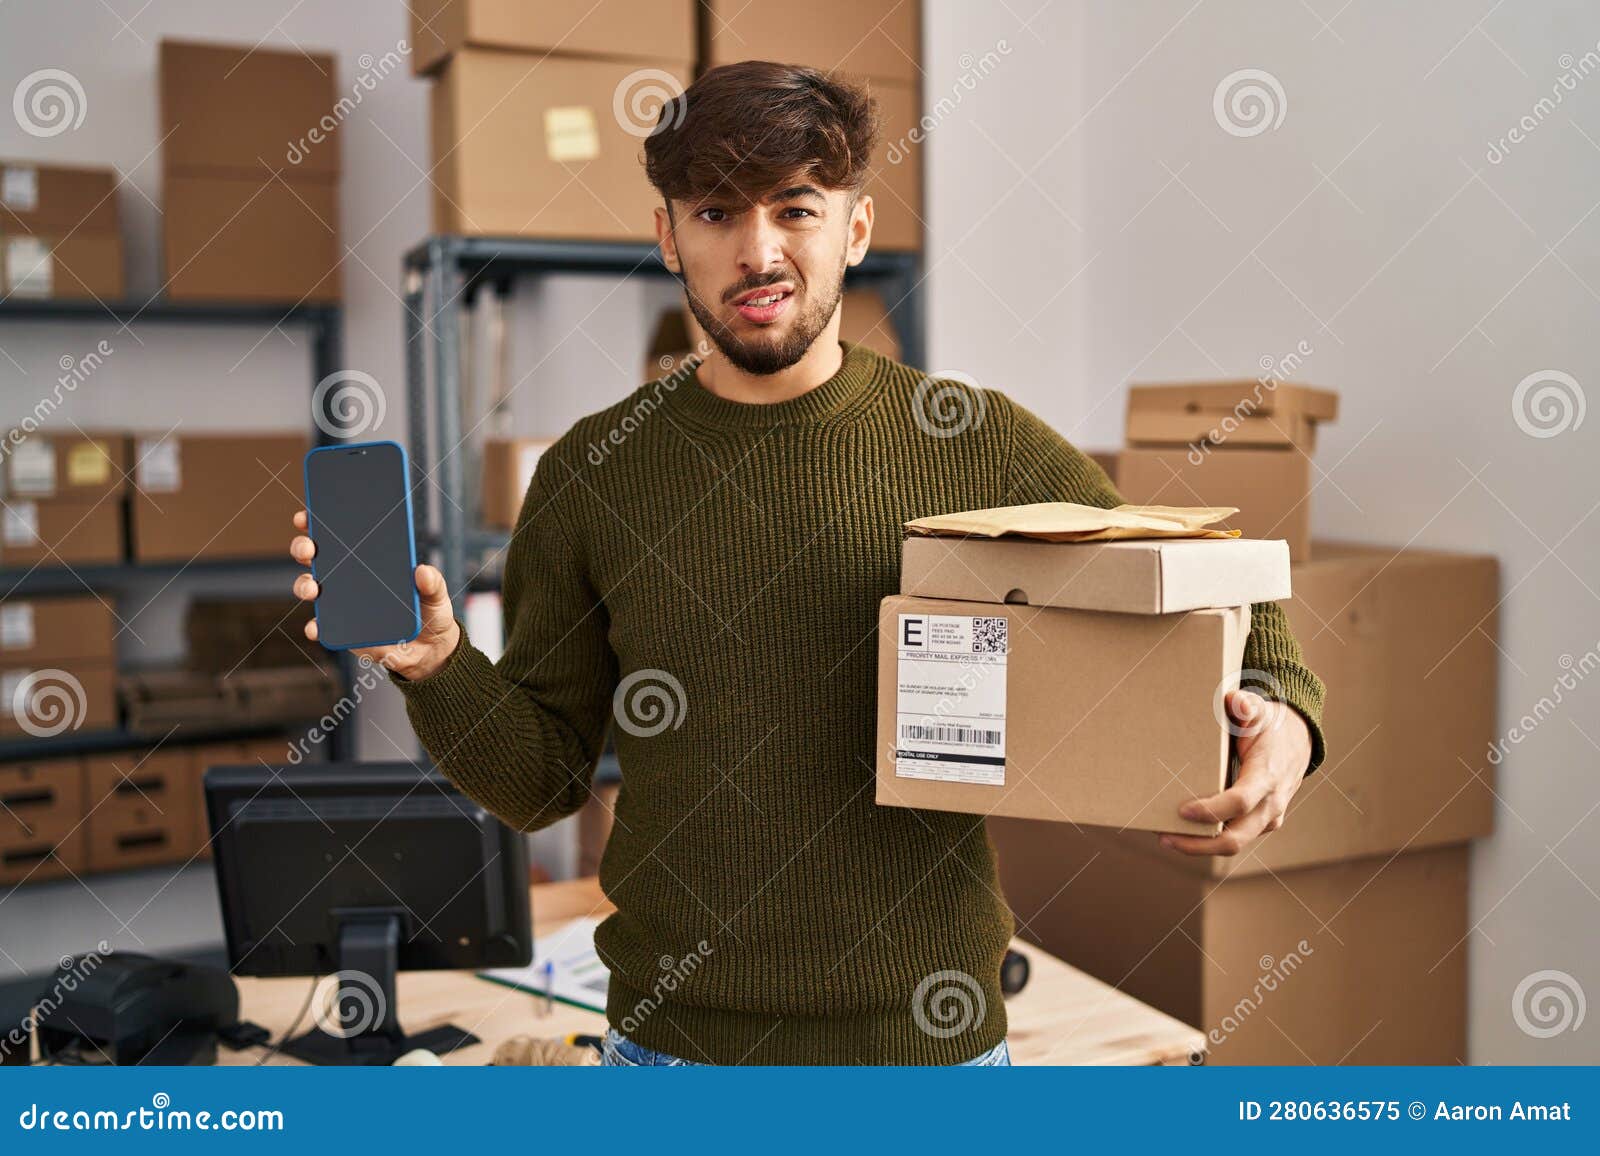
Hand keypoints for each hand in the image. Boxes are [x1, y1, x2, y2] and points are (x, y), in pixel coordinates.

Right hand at [290, 509, 460, 680]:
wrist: (428, 650)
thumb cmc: (428, 612)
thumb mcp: (436, 594)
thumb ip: (433, 583)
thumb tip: (422, 571)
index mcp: (369, 559)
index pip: (340, 535)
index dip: (319, 522)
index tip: (307, 515)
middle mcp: (348, 577)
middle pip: (315, 557)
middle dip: (304, 548)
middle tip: (309, 549)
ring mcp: (340, 602)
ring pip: (311, 587)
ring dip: (304, 585)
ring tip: (313, 588)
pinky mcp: (341, 628)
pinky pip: (320, 626)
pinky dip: (314, 626)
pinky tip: (317, 626)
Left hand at [1160, 689, 1311, 856]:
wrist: (1297, 740)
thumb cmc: (1270, 725)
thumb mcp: (1260, 710)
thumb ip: (1246, 706)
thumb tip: (1233, 701)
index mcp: (1268, 776)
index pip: (1240, 802)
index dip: (1211, 810)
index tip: (1182, 810)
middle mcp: (1271, 804)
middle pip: (1235, 837)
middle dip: (1198, 844)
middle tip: (1164, 837)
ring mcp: (1268, 818)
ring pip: (1234, 844)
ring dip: (1200, 846)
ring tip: (1166, 838)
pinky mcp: (1261, 824)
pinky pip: (1236, 838)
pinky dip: (1210, 840)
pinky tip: (1183, 833)